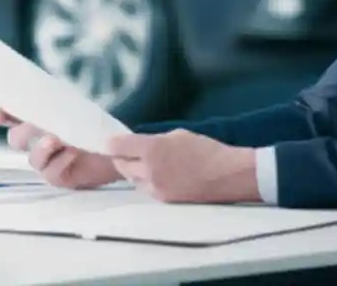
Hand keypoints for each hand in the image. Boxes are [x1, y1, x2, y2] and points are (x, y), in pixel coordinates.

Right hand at [0, 105, 122, 189]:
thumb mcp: (74, 105)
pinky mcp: (57, 177)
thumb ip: (57, 99)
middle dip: (23, 131)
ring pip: (32, 158)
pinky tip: (73, 152)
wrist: (116, 148)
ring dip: (42, 148)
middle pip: (15, 139)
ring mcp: (45, 162)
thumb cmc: (92, 123)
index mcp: (33, 122)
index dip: (0, 114)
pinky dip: (60, 160)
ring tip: (55, 139)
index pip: (10, 117)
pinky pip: (51, 172)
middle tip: (36, 124)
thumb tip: (42, 87)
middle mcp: (34, 143)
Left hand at [107, 129, 260, 203]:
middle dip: (122, 158)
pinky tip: (161, 176)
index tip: (110, 142)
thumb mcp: (178, 135)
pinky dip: (148, 182)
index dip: (111, 144)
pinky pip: (147, 189)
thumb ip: (155, 140)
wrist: (226, 175)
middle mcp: (149, 170)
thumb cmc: (206, 150)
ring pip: (133, 179)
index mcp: (152, 149)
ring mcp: (155, 188)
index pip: (117, 147)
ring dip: (135, 171)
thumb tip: (140, 145)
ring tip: (149, 164)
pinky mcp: (163, 200)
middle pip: (121, 165)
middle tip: (128, 152)